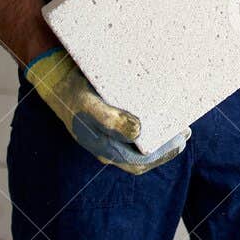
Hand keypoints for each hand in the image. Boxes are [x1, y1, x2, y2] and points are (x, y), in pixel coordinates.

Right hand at [21, 46, 189, 173]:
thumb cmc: (71, 92)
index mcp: (104, 148)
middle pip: (143, 154)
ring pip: (141, 141)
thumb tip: (137, 133)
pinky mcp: (112, 118)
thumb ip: (111, 120)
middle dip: (166, 145)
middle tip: (185, 130)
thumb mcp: (88, 105)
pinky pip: (136, 126)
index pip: (138, 163)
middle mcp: (109, 143)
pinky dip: (152, 121)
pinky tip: (161, 109)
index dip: (162, 156)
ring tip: (179, 121)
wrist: (55, 76)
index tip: (180, 142)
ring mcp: (110, 132)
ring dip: (161, 134)